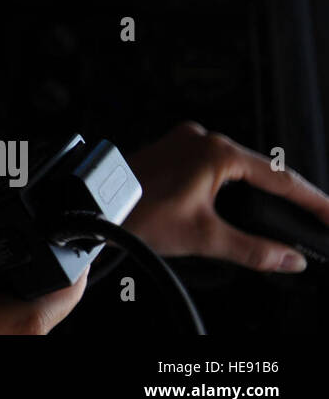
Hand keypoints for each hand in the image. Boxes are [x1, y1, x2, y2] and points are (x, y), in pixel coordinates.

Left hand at [124, 120, 328, 270]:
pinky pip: (213, 164)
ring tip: (285, 210)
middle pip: (261, 169)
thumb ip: (253, 250)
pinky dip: (232, 183)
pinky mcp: (170, 151)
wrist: (92, 204)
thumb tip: (289, 260)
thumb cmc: (137, 213)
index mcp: (216, 152)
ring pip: (236, 166)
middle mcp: (201, 138)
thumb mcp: (204, 237)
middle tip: (316, 215)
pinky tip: (240, 199)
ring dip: (258, 187)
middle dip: (289, 194)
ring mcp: (184, 141)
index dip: (313, 201)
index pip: (281, 178)